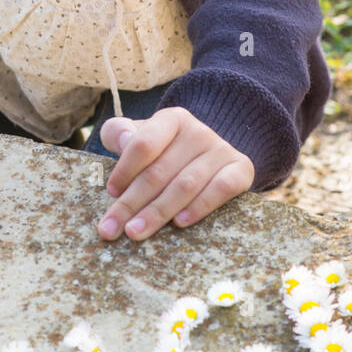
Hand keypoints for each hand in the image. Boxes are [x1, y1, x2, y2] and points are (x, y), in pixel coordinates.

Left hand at [96, 107, 253, 240]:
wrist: (209, 156)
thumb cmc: (165, 150)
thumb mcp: (140, 136)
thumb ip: (119, 132)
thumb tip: (122, 140)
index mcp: (171, 119)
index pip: (144, 144)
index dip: (125, 170)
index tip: (111, 192)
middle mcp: (198, 131)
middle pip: (160, 171)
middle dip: (132, 202)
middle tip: (112, 228)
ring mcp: (221, 150)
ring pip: (185, 185)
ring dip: (158, 211)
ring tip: (136, 232)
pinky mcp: (241, 169)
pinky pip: (221, 190)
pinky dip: (200, 207)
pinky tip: (179, 223)